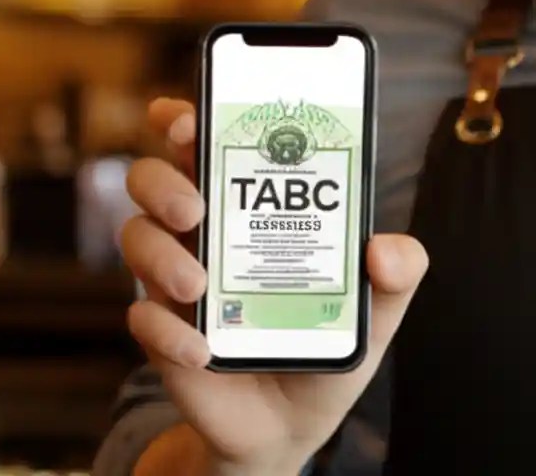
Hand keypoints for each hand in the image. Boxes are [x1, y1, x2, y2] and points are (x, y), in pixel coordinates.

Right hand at [122, 98, 427, 473]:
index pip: (208, 146)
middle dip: (163, 180)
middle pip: (153, 180)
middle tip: (196, 206)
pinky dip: (167, 332)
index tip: (183, 117)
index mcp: (253, 206)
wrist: (296, 419)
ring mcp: (178, 281)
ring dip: (161, 256)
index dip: (185, 120)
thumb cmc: (329, 338)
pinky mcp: (165, 334)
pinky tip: (202, 349)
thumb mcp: (379, 306)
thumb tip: (386, 250)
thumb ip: (399, 272)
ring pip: (136, 239)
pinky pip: (143, 321)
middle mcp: (206, 233)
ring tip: (199, 283)